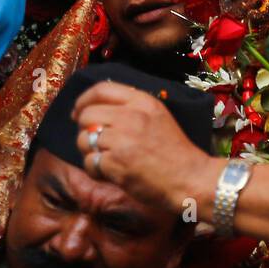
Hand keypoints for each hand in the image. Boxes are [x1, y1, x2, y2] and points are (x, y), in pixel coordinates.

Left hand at [71, 80, 213, 214]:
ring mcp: (122, 139)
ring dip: (90, 152)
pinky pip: (90, 162)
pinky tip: (111, 173)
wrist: (190, 178)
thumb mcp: (158, 117)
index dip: (83, 100)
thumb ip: (132, 108)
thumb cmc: (175, 151)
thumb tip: (96, 107)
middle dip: (84, 130)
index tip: (78, 112)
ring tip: (106, 159)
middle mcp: (131, 116)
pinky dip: (96, 170)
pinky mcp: (116, 163)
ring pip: (84, 139)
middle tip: (94, 141)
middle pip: (87, 115)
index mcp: (143, 102)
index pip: (101, 89)